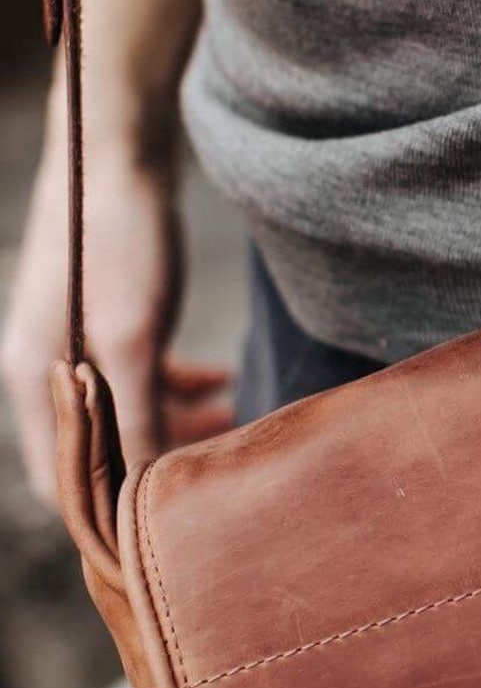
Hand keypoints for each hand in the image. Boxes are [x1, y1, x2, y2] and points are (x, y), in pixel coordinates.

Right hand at [1, 99, 225, 507]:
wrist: (119, 152)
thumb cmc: (119, 243)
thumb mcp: (135, 343)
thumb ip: (137, 419)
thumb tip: (152, 491)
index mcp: (34, 381)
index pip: (61, 482)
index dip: (110, 517)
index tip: (170, 535)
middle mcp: (44, 368)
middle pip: (99, 452)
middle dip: (156, 473)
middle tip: (221, 486)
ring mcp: (75, 343)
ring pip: (127, 415)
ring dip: (179, 430)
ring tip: (239, 429)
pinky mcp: (107, 320)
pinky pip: (141, 378)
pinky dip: (181, 390)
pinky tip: (229, 381)